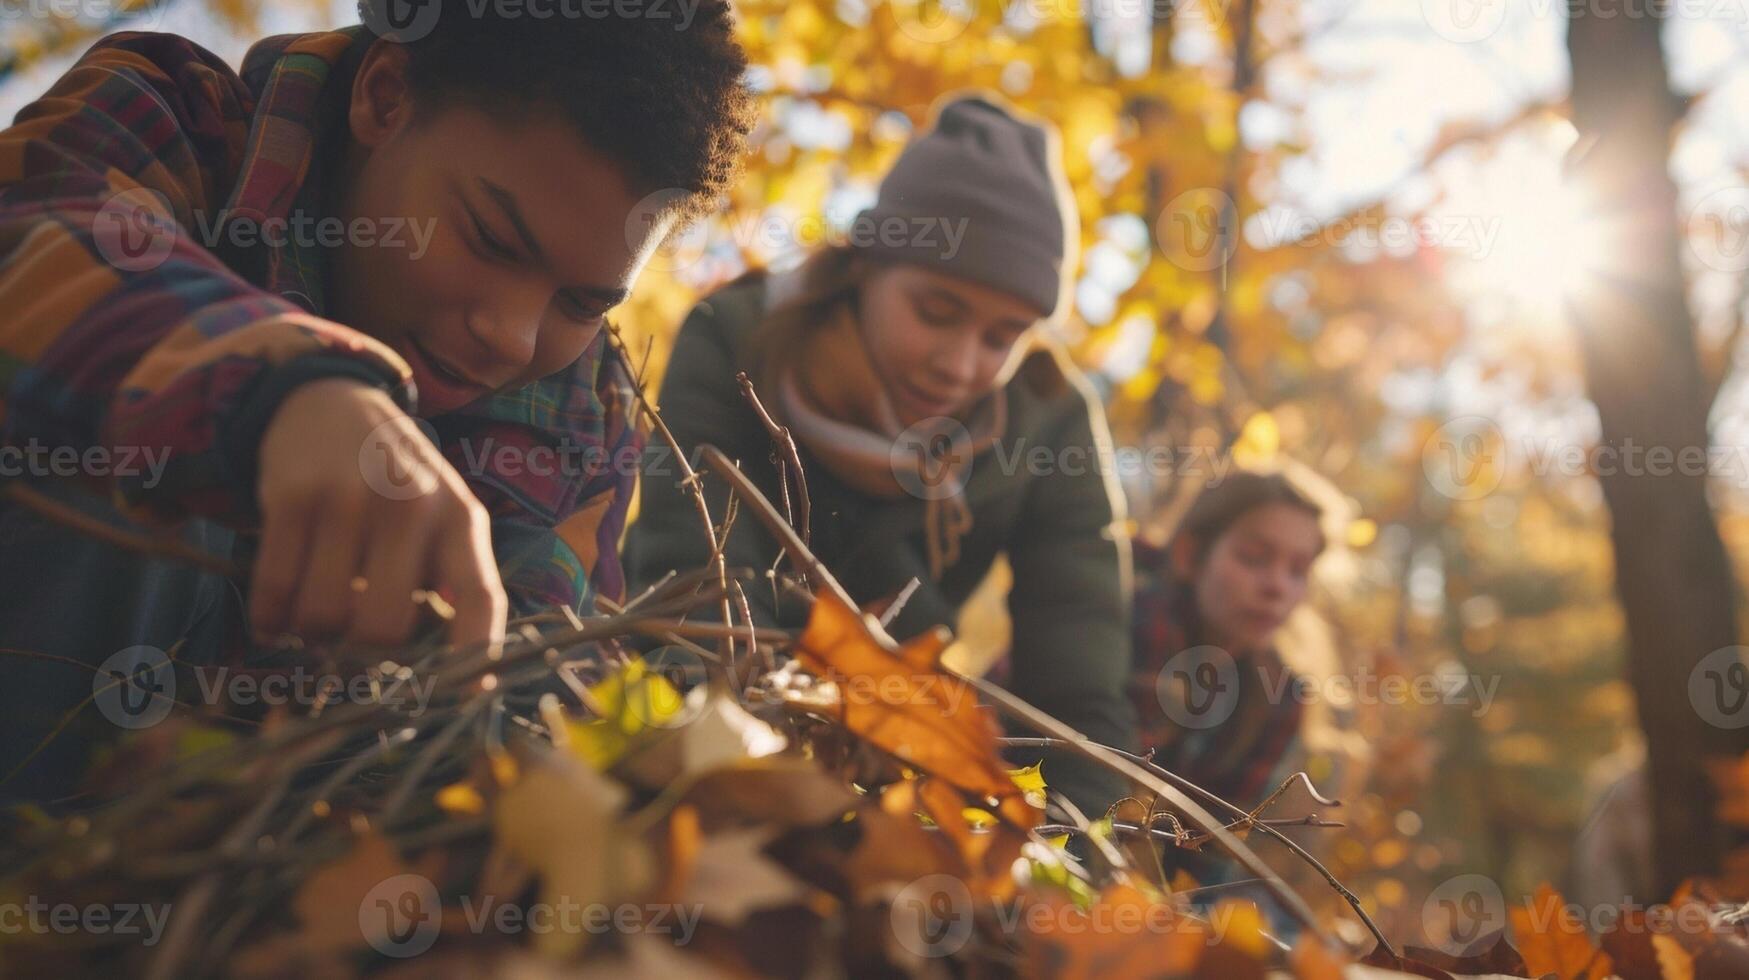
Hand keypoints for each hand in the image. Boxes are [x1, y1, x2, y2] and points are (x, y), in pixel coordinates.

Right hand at [250, 379, 505, 649]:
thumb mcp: (441, 516)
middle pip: (385, 630)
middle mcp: (411, 506)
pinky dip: (271, 619)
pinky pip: (274, 591)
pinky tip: (277, 616)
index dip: (475, 656)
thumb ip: (447, 582)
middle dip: (363, 655)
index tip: (464, 697)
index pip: (481, 598)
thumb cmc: (395, 483)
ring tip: (319, 615)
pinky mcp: (291, 496)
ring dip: (312, 637)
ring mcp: (349, 499)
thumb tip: (450, 675)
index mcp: (460, 519)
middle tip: (352, 644)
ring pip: (324, 619)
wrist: (331, 399)